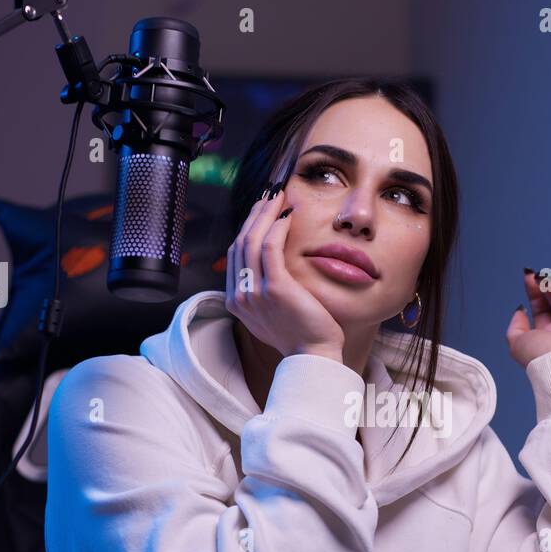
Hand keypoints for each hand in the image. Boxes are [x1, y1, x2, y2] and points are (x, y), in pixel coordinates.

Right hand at [225, 184, 345, 360]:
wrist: (314, 357)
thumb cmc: (302, 335)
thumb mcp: (273, 312)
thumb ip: (265, 290)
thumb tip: (268, 264)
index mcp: (236, 302)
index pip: (236, 254)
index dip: (248, 227)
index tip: (263, 210)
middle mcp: (239, 296)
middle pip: (240, 242)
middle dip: (255, 214)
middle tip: (271, 194)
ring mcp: (254, 292)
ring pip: (252, 240)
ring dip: (266, 213)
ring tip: (279, 196)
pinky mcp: (274, 288)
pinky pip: (270, 247)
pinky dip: (278, 226)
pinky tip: (288, 214)